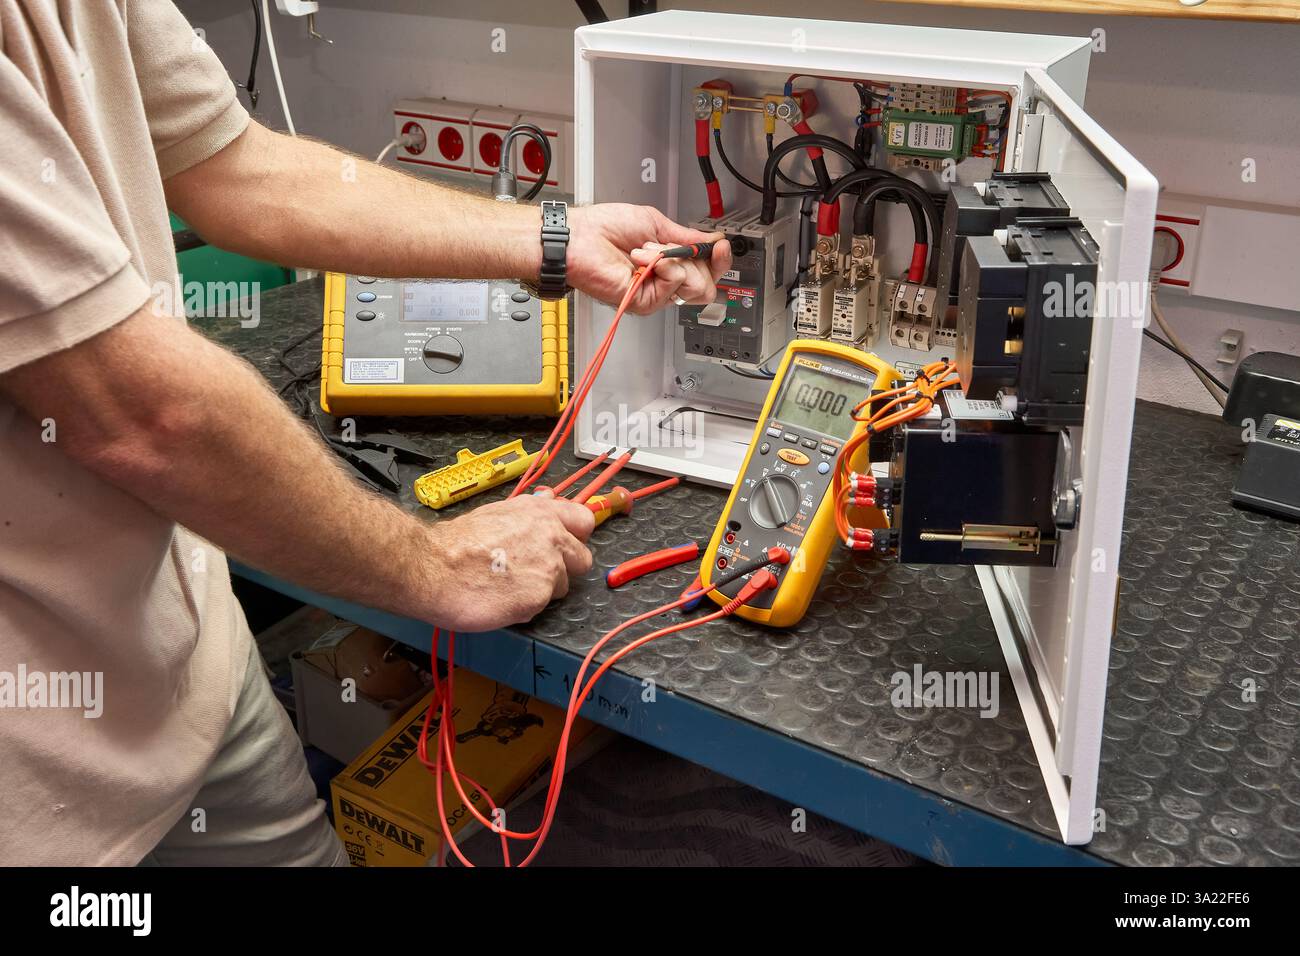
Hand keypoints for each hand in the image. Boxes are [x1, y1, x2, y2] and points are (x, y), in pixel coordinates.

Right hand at [422, 493, 595, 631]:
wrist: (432, 568)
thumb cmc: (455, 544)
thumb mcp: (496, 513)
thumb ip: (528, 515)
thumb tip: (547, 504)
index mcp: (540, 512)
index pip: (584, 521)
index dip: (575, 536)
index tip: (565, 545)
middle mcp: (551, 536)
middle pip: (582, 559)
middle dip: (564, 569)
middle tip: (536, 573)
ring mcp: (549, 567)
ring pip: (563, 587)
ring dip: (543, 591)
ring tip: (510, 587)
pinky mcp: (539, 597)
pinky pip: (542, 608)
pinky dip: (525, 608)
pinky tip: (501, 600)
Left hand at [567, 204, 731, 313]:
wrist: (580, 238)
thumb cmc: (605, 228)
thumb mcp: (655, 224)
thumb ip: (686, 237)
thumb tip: (711, 240)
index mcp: (669, 263)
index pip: (707, 270)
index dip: (719, 259)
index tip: (719, 244)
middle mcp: (664, 281)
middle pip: (706, 285)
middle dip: (696, 260)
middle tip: (672, 247)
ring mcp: (655, 294)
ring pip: (695, 287)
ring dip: (674, 260)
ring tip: (647, 251)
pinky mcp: (645, 302)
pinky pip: (673, 285)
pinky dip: (661, 266)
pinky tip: (641, 259)